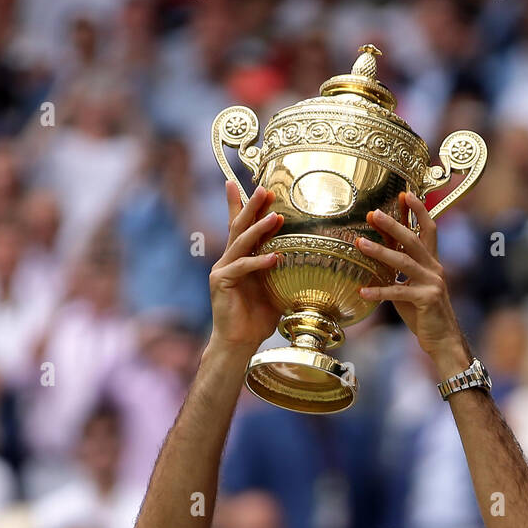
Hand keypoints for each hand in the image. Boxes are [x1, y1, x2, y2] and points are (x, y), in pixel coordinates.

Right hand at [208, 182, 283, 354]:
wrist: (239, 343)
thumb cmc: (257, 319)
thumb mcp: (274, 289)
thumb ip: (281, 272)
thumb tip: (306, 260)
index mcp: (240, 259)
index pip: (241, 226)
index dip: (243, 204)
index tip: (252, 184)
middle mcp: (228, 260)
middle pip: (239, 226)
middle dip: (251, 206)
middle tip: (264, 188)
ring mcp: (223, 270)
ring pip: (241, 242)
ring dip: (258, 227)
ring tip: (275, 216)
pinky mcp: (221, 283)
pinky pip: (242, 267)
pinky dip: (259, 262)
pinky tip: (275, 257)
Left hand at [355, 192, 466, 368]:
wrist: (443, 341)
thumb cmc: (425, 315)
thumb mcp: (411, 288)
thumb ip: (399, 272)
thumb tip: (379, 254)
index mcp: (432, 263)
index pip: (428, 229)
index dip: (418, 210)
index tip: (405, 193)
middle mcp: (434, 268)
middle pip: (413, 239)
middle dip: (394, 224)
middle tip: (375, 212)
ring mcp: (432, 283)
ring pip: (403, 262)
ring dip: (380, 251)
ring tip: (360, 243)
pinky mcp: (427, 300)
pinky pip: (398, 293)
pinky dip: (379, 292)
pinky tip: (363, 291)